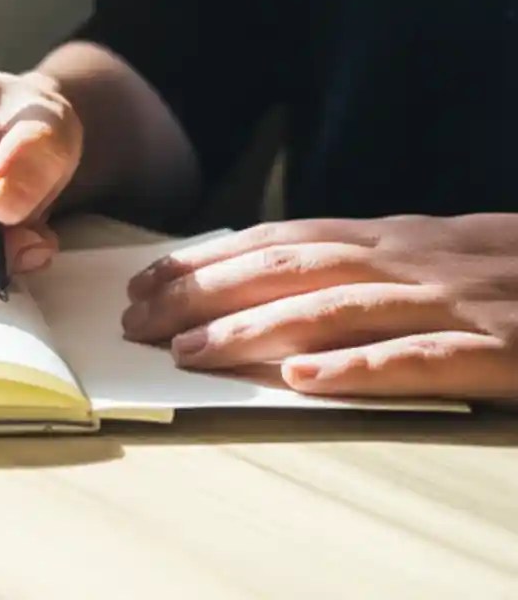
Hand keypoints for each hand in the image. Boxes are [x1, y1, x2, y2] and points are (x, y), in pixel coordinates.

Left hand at [122, 214, 517, 398]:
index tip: (145, 281)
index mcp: (393, 236)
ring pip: (337, 309)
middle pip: (290, 268)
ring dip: (257, 331)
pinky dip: (359, 370)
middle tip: (139, 321)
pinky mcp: (501, 351)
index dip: (207, 260)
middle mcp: (413, 259)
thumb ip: (356, 263)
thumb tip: (264, 280)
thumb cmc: (511, 274)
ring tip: (192, 353)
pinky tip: (304, 383)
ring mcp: (456, 302)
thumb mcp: (429, 256)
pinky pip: (421, 360)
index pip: (280, 240)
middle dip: (206, 293)